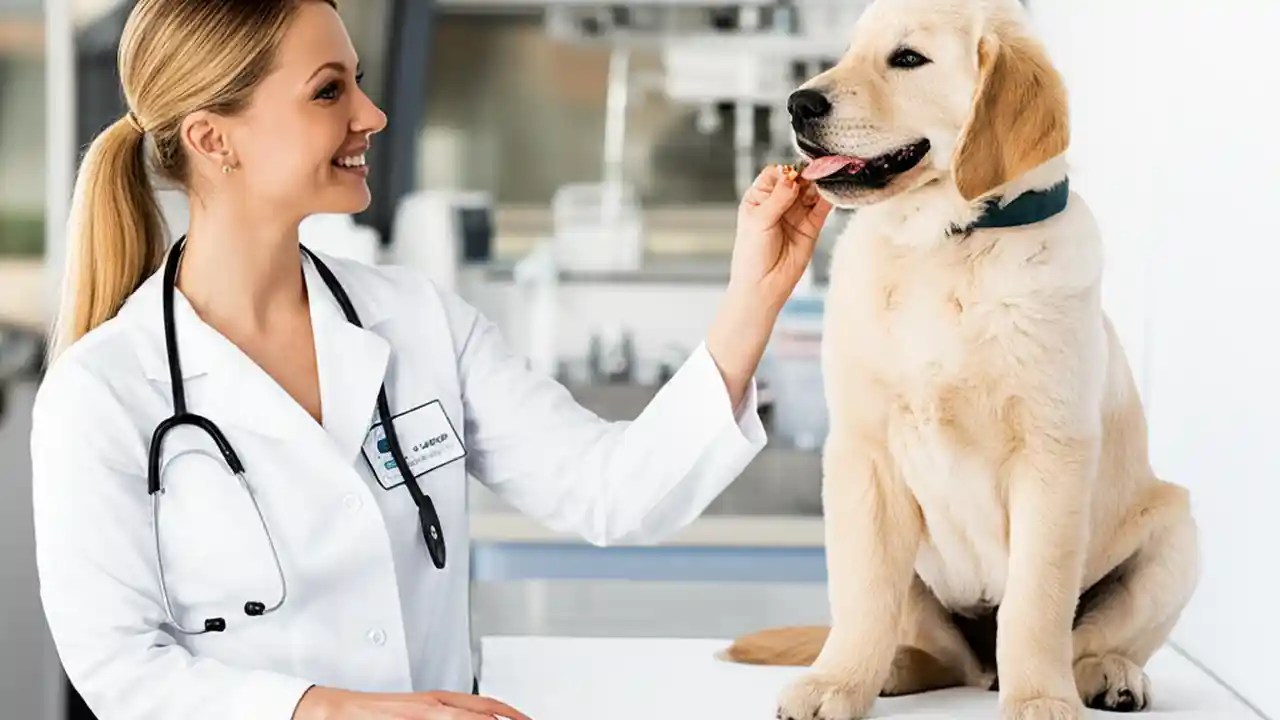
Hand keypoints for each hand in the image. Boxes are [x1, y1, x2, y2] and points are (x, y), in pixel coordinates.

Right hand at [293, 686, 532, 719]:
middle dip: (508, 718)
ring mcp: (422, 713)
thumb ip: (444, 715)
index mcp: (438, 701)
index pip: (486, 705)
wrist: (337, 710)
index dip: (511, 713)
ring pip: (464, 717)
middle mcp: (434, 706)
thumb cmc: (374, 716)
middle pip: (482, 711)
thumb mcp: (415, 712)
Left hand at [730, 164, 833, 311]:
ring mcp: (795, 213)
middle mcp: (778, 203)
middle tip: (817, 172)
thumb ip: (777, 199)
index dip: (786, 171)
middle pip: (797, 179)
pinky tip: (831, 193)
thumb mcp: (759, 222)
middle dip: (807, 174)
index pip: (775, 174)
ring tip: (826, 180)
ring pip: (811, 191)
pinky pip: (822, 208)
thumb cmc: (751, 255)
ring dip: (819, 185)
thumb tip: (792, 178)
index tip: (794, 174)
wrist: (763, 285)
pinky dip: (828, 199)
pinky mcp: (811, 226)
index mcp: (759, 198)